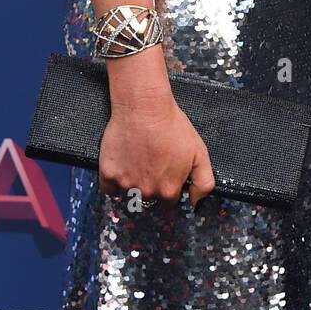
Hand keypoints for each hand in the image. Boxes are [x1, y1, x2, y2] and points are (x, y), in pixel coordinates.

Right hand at [98, 97, 215, 208]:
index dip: (170, 187)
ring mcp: (126, 184)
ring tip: (138, 160)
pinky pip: (108, 188)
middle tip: (153, 163)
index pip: (169, 202)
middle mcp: (147, 192)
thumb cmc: (172, 126)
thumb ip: (203, 182)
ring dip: (133, 183)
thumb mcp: (200, 152)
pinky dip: (114, 181)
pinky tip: (123, 165)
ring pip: (129, 194)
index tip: (167, 174)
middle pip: (149, 199)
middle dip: (152, 185)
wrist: (145, 107)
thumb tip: (195, 202)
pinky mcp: (108, 174)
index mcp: (168, 190)